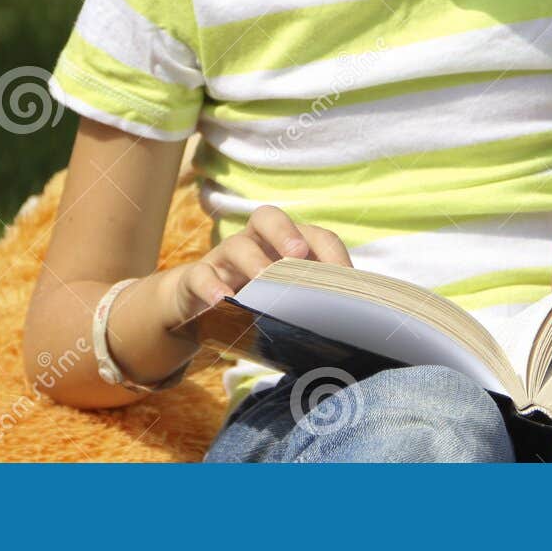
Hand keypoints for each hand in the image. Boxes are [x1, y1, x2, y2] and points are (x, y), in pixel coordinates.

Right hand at [163, 204, 352, 332]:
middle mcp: (255, 244)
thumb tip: (356, 333)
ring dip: (252, 260)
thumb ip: (314, 309)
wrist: (198, 313)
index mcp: (284, 248)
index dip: (331, 254)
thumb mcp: (284, 304)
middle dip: (285, 232)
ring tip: (262, 281)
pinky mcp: (195, 279)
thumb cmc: (254, 306)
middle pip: (268, 217)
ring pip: (235, 244)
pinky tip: (221, 301)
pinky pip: (199, 274)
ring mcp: (224, 259)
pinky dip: (210, 285)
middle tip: (297, 255)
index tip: (346, 280)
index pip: (313, 236)